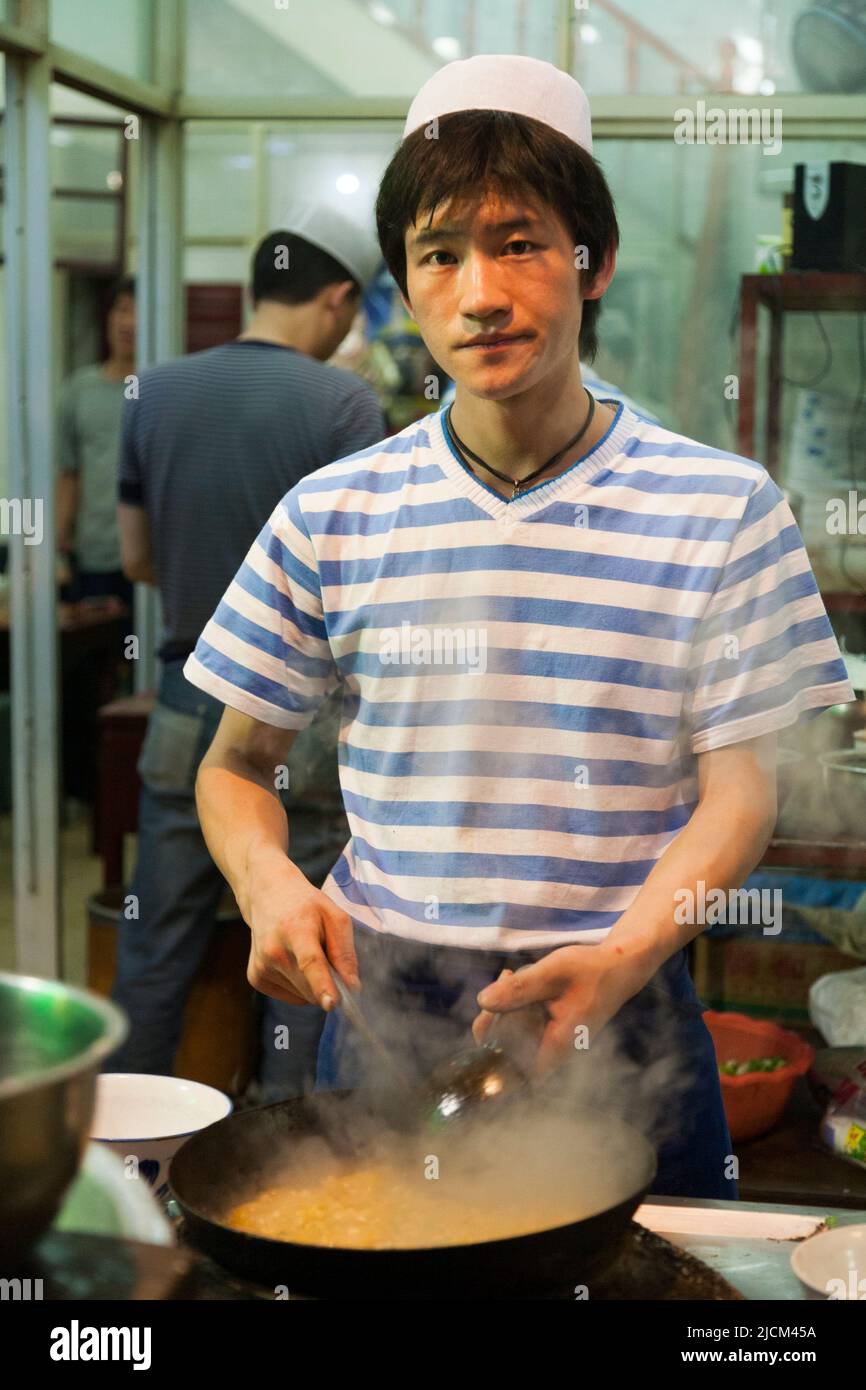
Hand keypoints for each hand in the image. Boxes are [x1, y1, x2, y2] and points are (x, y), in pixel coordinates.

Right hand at [243, 848, 357, 1009]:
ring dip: (312, 983)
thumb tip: (352, 986)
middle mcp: (274, 950)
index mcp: (296, 930)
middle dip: (328, 983)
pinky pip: (291, 996)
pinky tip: (292, 960)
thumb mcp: (335, 916)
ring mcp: (261, 966)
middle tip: (327, 957)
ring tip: (304, 952)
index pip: (309, 962)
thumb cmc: (306, 906)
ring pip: (303, 995)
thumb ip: (345, 951)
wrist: (267, 896)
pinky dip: (300, 985)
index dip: (322, 984)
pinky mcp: (256, 978)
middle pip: (310, 986)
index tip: (331, 1004)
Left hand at [473, 944, 635, 1075]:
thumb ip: (519, 988)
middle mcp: (556, 1050)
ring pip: (517, 1033)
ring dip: (507, 1006)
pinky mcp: (554, 1028)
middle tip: (502, 981)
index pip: (514, 1067)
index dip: (493, 1049)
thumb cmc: (591, 970)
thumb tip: (483, 1002)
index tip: (488, 1015)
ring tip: (511, 975)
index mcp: (557, 1045)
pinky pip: (527, 1023)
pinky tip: (521, 979)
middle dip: (497, 1015)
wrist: (620, 966)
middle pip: (511, 1049)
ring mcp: (555, 1040)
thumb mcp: (552, 972)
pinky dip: (519, 1003)